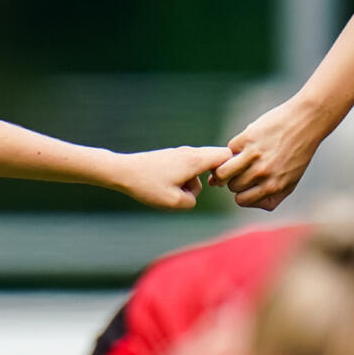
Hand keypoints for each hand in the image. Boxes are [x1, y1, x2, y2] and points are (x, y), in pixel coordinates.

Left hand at [111, 146, 232, 209]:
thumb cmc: (147, 185)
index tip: (221, 184)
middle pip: (215, 158)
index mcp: (195, 160)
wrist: (122, 172)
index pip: (227, 155)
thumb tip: (192, 197)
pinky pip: (187, 168)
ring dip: (195, 180)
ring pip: (199, 166)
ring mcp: (180, 153)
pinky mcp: (170, 157)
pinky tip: (167, 187)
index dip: (231, 169)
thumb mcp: (173, 202)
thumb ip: (191, 201)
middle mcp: (190, 152)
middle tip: (207, 188)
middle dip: (215, 174)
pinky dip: (183, 178)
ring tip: (175, 191)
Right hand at [211, 96, 334, 210]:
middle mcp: (263, 174)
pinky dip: (234, 148)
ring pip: (222, 173)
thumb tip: (243, 198)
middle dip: (236, 179)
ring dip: (227, 166)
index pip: (241, 200)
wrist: (308, 120)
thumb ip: (267, 195)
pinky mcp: (247, 138)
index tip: (248, 183)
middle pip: (232, 186)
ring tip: (236, 160)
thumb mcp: (290, 180)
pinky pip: (228, 150)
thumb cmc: (298, 151)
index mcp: (274, 187)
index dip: (242, 192)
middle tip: (246, 168)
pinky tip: (246, 144)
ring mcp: (254, 156)